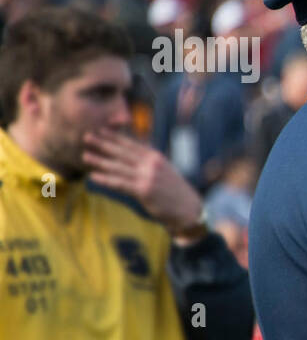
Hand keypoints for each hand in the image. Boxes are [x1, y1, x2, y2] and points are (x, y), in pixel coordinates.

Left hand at [82, 130, 203, 239]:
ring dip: (100, 161)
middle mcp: (151, 164)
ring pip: (118, 167)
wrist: (188, 209)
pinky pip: (120, 184)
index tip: (101, 130)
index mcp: (156, 157)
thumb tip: (133, 156)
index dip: (115, 137)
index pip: (132, 144)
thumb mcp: (164, 171)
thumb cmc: (175, 192)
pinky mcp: (144, 191)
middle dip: (103, 144)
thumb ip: (149, 163)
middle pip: (122, 152)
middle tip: (86, 137)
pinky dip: (106, 180)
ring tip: (85, 155)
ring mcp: (147, 177)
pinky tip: (93, 177)